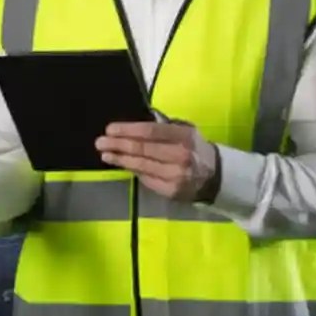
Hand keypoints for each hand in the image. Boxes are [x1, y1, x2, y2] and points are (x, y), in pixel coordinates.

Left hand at [95, 121, 220, 202]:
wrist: (215, 175)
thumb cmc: (193, 147)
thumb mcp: (185, 130)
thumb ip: (163, 125)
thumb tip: (136, 123)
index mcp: (183, 136)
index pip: (150, 131)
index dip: (127, 130)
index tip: (110, 129)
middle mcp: (179, 156)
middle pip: (142, 149)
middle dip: (118, 145)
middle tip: (100, 142)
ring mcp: (175, 176)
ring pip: (141, 166)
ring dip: (120, 159)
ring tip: (105, 154)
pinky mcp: (170, 191)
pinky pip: (145, 179)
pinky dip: (132, 170)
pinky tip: (122, 164)